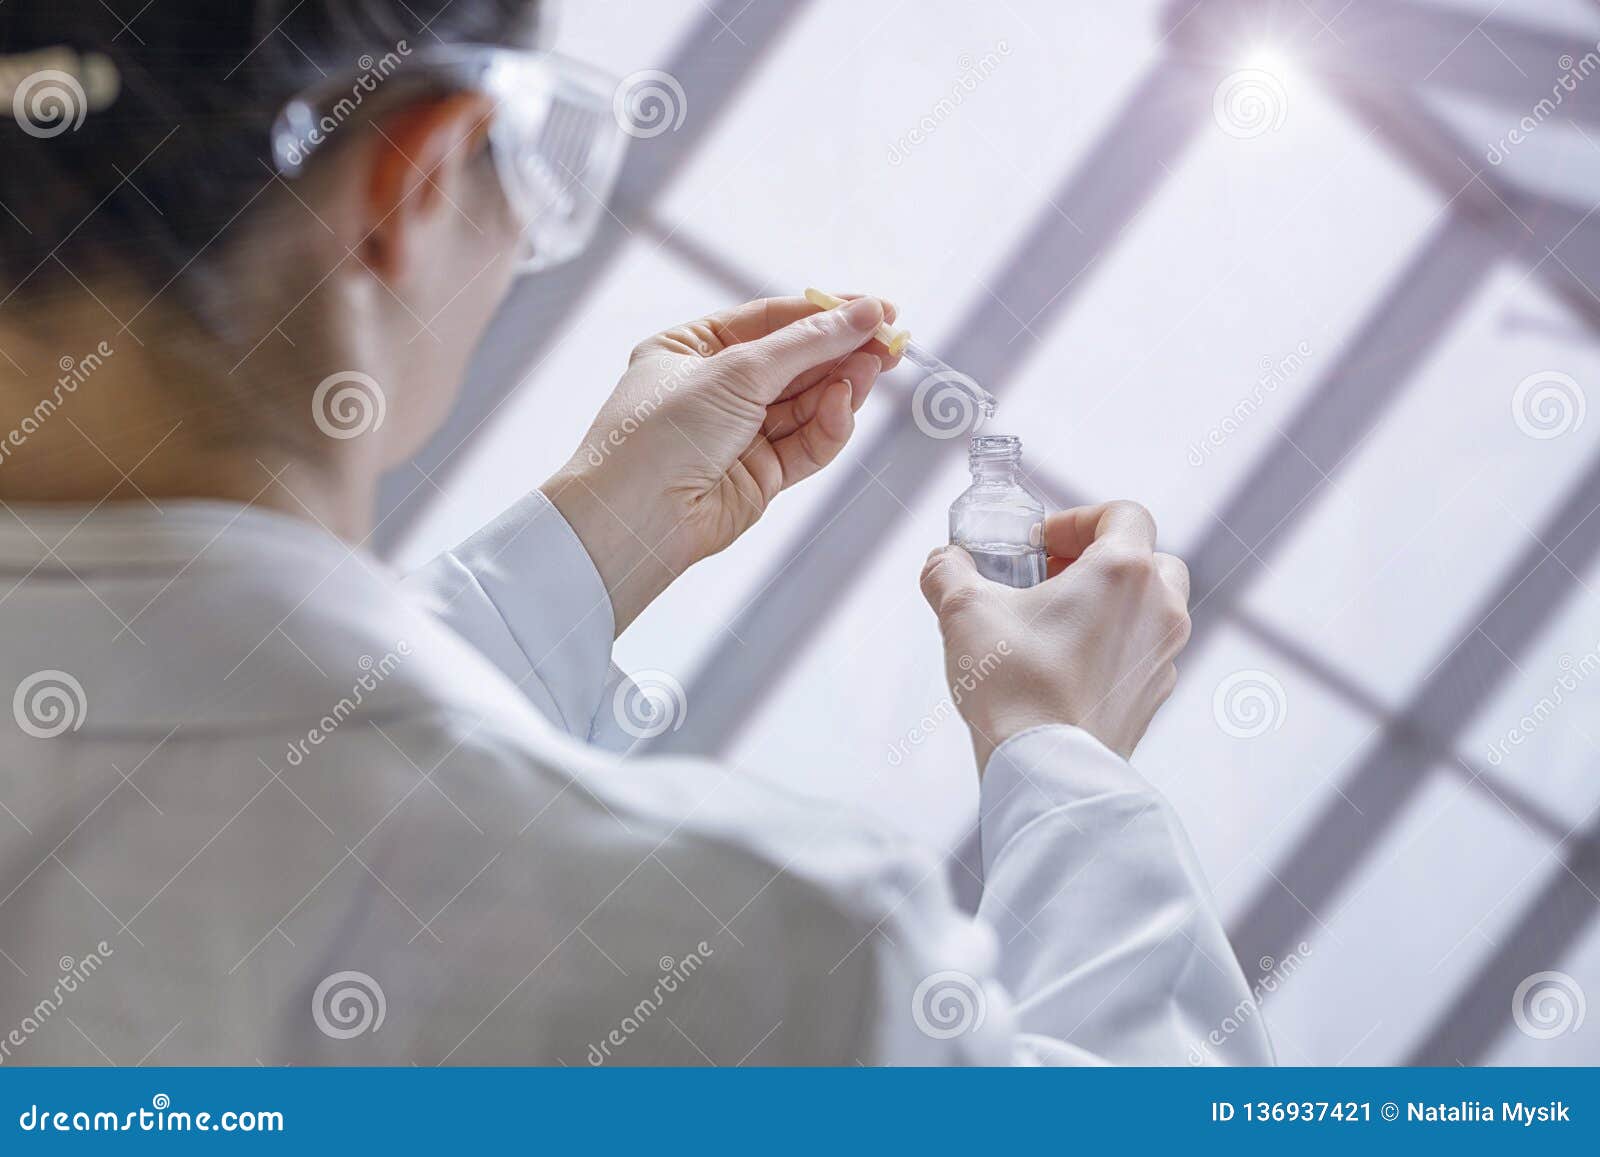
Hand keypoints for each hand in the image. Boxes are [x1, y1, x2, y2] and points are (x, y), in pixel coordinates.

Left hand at [542, 295, 896, 632]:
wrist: (635, 520)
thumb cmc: (658, 435)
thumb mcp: (735, 371)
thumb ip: (806, 344)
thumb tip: (863, 313)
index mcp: (692, 349)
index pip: (770, 320)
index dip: (825, 312)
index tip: (876, 308)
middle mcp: (715, 389)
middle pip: (795, 361)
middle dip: (843, 350)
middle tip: (892, 339)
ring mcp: (738, 433)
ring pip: (806, 402)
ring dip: (842, 384)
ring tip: (874, 368)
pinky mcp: (760, 474)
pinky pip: (806, 442)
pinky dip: (829, 424)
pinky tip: (845, 404)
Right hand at [919, 501, 1190, 768]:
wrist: (1045, 771)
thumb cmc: (1014, 685)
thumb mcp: (964, 611)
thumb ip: (949, 572)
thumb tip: (943, 562)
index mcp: (1125, 572)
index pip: (1125, 514)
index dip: (1078, 520)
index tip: (1038, 546)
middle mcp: (1159, 610)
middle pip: (1148, 560)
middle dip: (1100, 561)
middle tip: (1050, 580)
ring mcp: (1162, 658)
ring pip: (1149, 610)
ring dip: (1107, 606)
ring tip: (1050, 627)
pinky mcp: (1152, 699)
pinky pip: (1139, 655)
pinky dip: (1110, 649)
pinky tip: (1061, 669)